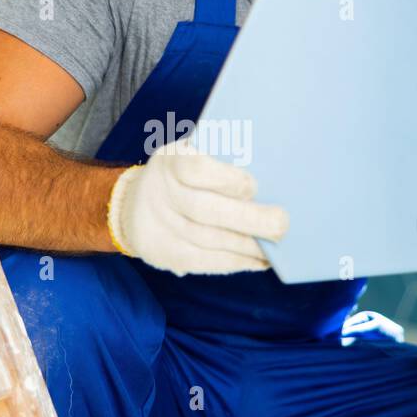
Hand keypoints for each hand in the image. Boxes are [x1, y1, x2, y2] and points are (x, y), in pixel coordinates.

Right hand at [106, 137, 288, 276]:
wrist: (136, 203)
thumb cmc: (186, 174)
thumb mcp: (197, 154)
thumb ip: (225, 160)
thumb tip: (273, 171)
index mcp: (172, 160)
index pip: (195, 168)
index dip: (225, 180)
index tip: (253, 187)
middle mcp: (161, 191)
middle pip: (204, 210)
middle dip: (247, 219)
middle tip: (280, 224)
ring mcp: (159, 224)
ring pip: (207, 240)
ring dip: (246, 246)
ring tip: (275, 247)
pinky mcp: (162, 252)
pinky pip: (202, 261)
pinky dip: (234, 262)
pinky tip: (258, 261)